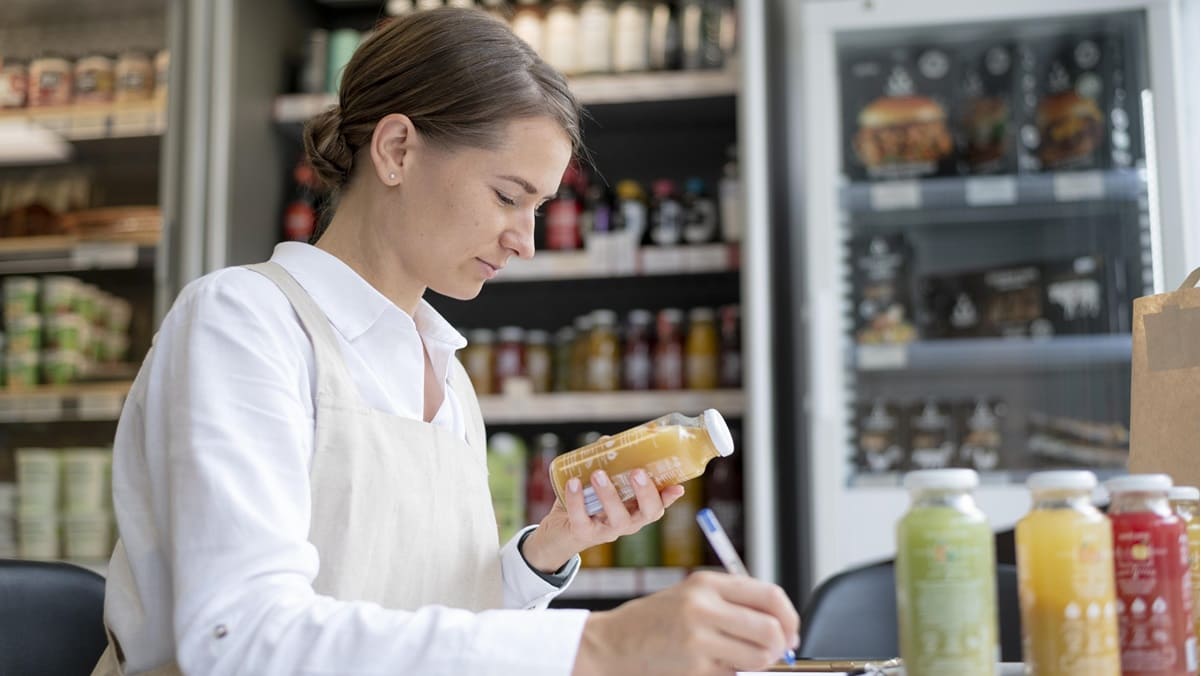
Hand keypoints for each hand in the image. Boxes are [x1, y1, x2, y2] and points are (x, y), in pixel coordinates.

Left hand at [521, 467, 684, 572]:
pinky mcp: (583, 533)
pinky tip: (573, 482)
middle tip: (637, 472)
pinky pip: (582, 518)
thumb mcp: (600, 486)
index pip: (658, 505)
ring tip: (598, 474)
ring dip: (609, 495)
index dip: (669, 497)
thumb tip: (608, 440)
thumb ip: (608, 466)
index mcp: (635, 510)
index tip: (677, 486)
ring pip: (617, 518)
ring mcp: (607, 531)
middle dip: (645, 493)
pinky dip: (577, 500)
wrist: (558, 533)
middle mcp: (627, 523)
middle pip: (647, 513)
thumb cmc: (586, 504)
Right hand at [572, 571, 801, 675]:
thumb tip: (781, 627)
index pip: (771, 595)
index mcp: (707, 583)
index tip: (791, 633)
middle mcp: (704, 607)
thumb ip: (732, 604)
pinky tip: (712, 668)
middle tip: (773, 654)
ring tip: (740, 662)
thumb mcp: (691, 597)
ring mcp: (699, 639)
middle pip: (771, 629)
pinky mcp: (694, 668)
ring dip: (759, 665)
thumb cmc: (654, 622)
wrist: (609, 644)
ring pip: (759, 657)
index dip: (790, 617)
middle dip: (780, 647)